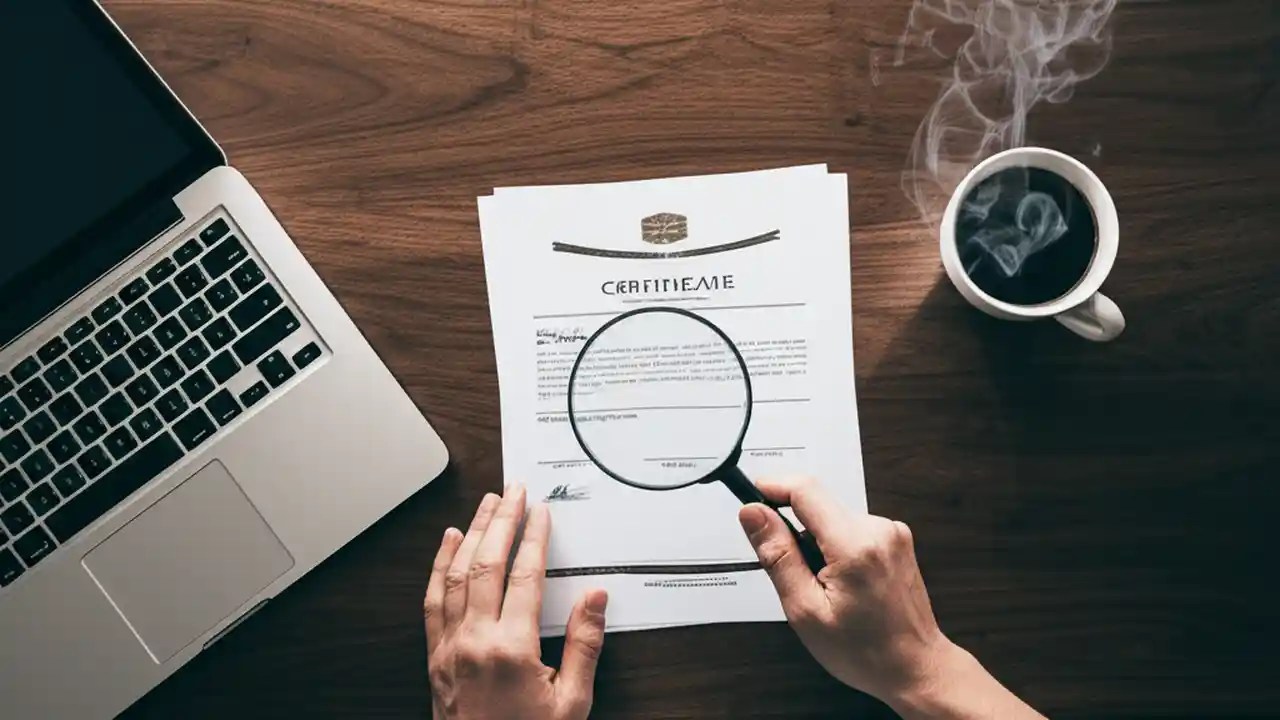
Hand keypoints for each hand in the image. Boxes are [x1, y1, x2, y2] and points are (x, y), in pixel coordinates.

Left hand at [425, 486, 608, 719]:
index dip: (534, 538)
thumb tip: (597, 599)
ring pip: (456, 574)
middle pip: (487, 563)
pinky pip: (433, 600)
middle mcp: (475, 641)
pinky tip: (448, 542)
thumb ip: (585, 646)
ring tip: (485, 505)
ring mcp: (450, 647)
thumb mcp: (571, 703)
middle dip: (502, 521)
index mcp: (512, 649)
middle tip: (513, 491)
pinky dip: (440, 565)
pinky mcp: (435, 656)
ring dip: (472, 533)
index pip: (525, 576)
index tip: (541, 513)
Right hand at [738, 477, 1043, 718]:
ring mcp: (891, 532)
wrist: (916, 667)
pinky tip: (845, 585)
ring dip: (818, 546)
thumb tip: (752, 513)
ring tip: (827, 589)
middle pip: (817, 506)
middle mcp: (878, 530)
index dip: (772, 488)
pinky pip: (851, 530)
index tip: (751, 500)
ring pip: (832, 520)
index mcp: (854, 546)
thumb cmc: (866, 651)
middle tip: (796, 577)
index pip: (805, 489)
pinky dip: (837, 550)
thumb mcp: (805, 610)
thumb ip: (777, 555)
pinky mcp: (895, 539)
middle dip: (796, 534)